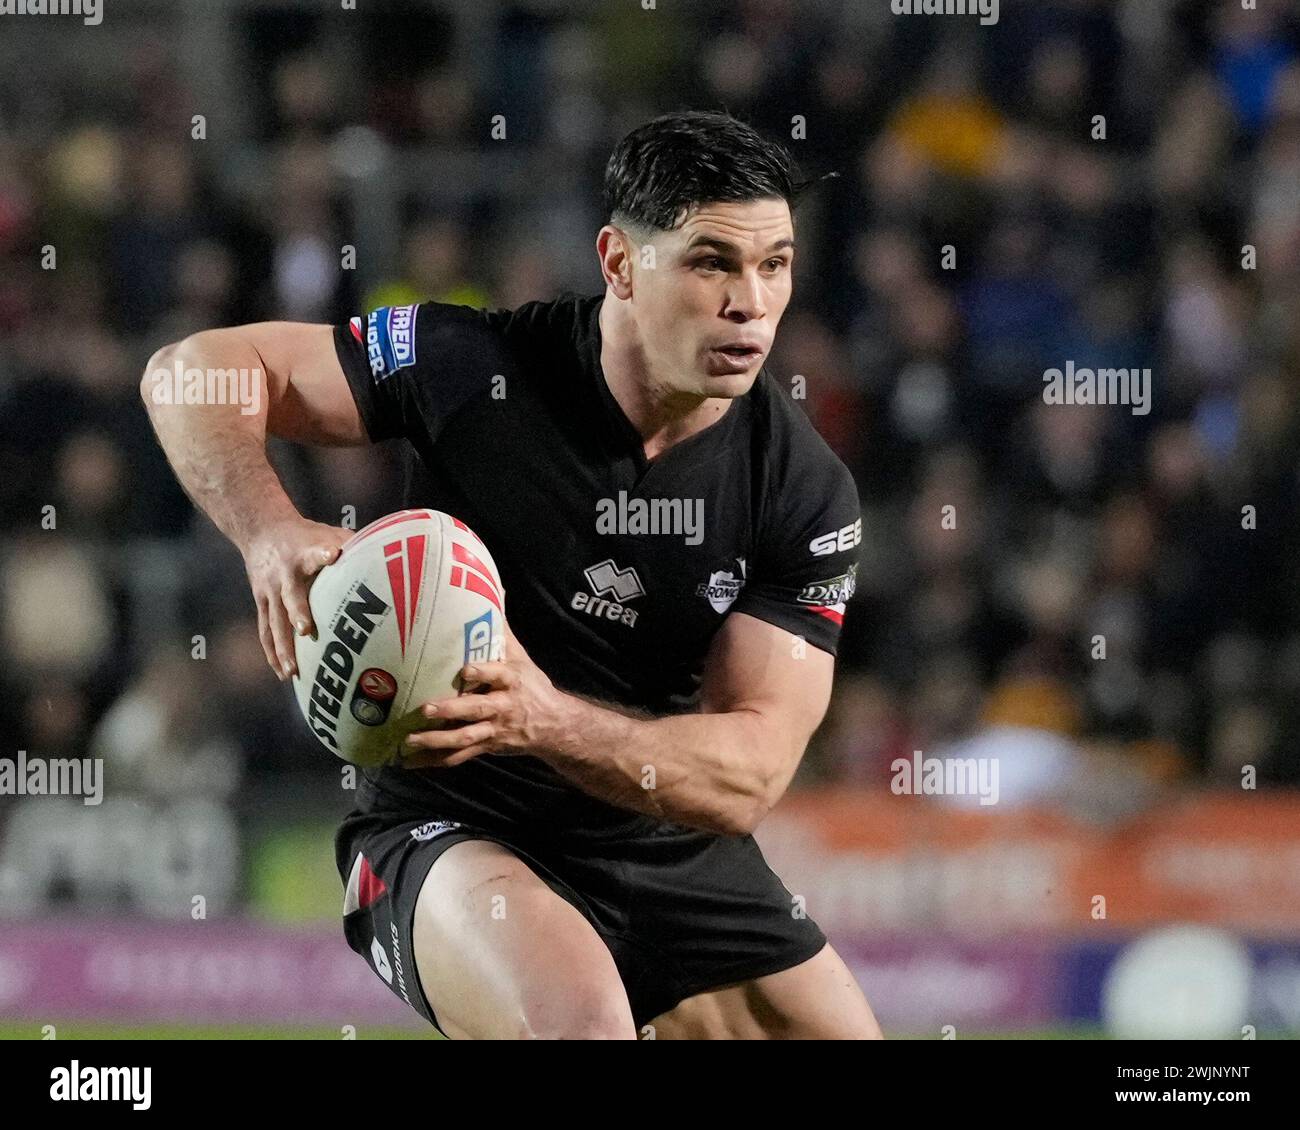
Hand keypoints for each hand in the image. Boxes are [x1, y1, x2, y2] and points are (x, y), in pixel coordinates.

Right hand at [242, 517, 353, 679]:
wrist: (261, 529)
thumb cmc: (305, 535)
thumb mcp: (327, 532)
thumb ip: (354, 544)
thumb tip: (389, 554)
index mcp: (304, 553)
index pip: (315, 553)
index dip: (323, 554)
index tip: (333, 553)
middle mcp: (285, 574)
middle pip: (290, 595)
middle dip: (297, 612)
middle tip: (305, 630)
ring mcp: (270, 590)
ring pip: (274, 621)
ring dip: (283, 647)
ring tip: (292, 671)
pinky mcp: (261, 601)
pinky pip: (266, 630)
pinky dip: (272, 652)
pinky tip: (283, 674)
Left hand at [399, 624, 568, 768]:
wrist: (553, 725)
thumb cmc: (531, 685)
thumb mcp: (522, 657)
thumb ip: (503, 629)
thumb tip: (494, 590)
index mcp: (511, 681)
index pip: (498, 675)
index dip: (483, 673)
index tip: (464, 670)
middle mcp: (502, 706)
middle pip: (477, 710)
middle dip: (452, 711)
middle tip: (426, 708)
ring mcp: (493, 730)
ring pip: (465, 738)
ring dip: (437, 740)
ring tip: (410, 740)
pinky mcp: (486, 747)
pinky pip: (460, 756)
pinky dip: (435, 761)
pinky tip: (410, 762)